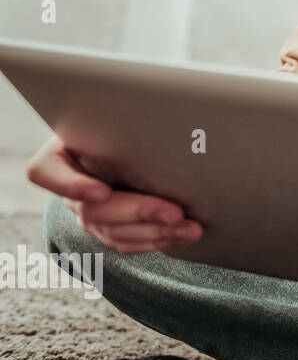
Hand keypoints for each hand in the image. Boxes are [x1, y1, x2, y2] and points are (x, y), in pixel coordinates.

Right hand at [24, 134, 200, 253]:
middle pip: (93, 211)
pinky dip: (159, 240)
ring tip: (190, 227)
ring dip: (157, 232)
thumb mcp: (111, 118)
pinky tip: (184, 235)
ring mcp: (88, 214)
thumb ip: (119, 121)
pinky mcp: (110, 230)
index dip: (71, 186)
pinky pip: (129, 243)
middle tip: (174, 212)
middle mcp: (70, 190)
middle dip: (139, 212)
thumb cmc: (116, 125)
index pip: (44, 173)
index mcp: (58, 157)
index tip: (102, 191)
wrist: (126, 142)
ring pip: (115, 233)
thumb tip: (160, 116)